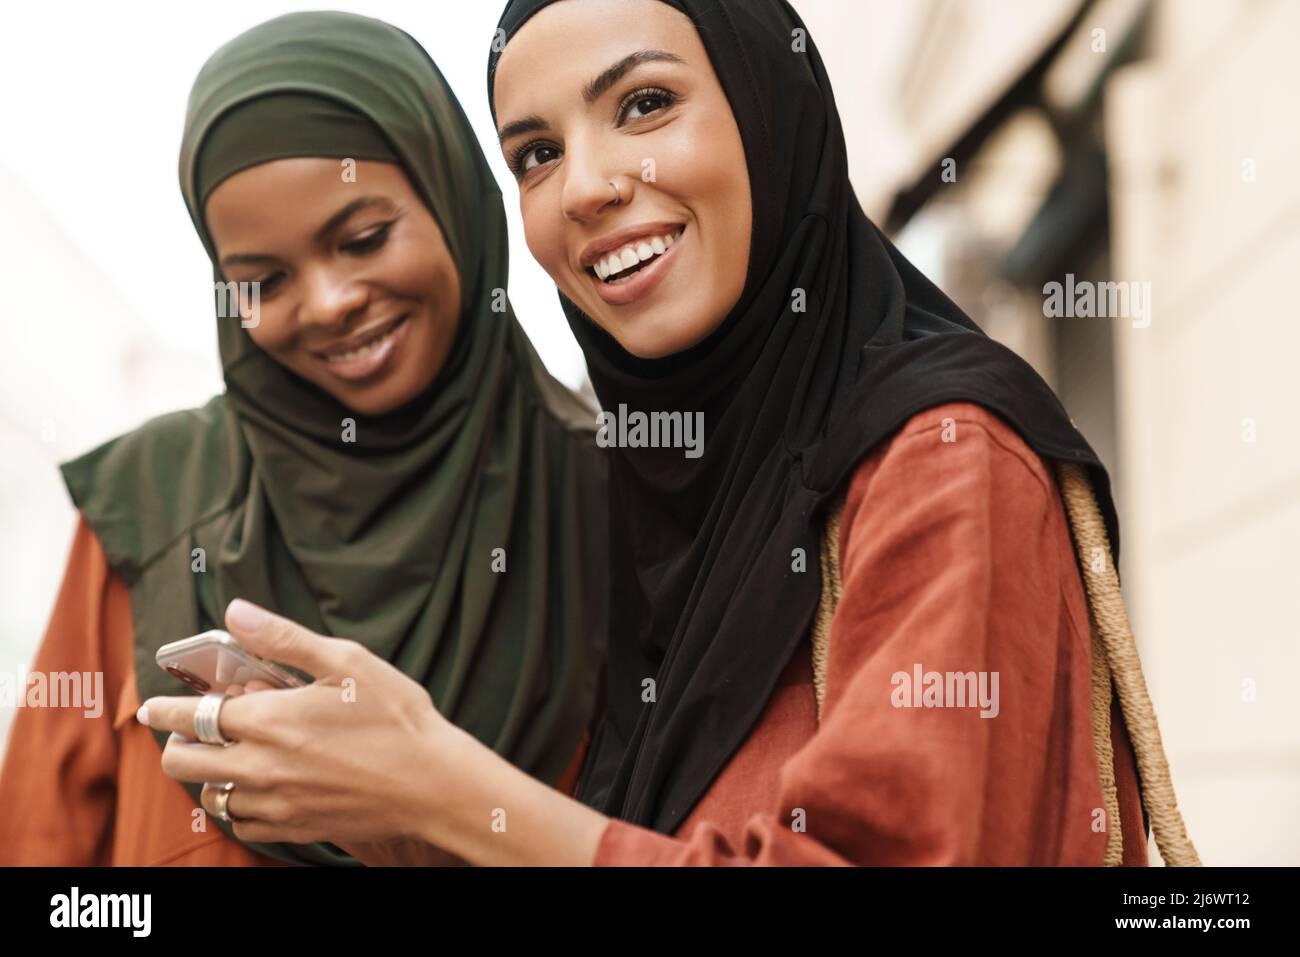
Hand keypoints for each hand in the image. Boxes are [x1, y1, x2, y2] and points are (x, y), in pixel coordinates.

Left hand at [140, 599, 457, 852]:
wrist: (432, 782)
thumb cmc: (395, 716)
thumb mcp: (346, 661)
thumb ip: (284, 638)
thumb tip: (236, 611)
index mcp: (268, 719)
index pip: (189, 715)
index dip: (164, 709)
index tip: (153, 706)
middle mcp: (261, 766)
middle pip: (182, 762)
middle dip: (176, 742)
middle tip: (192, 730)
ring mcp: (275, 802)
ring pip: (210, 795)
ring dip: (210, 773)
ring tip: (230, 755)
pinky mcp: (294, 827)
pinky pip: (241, 824)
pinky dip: (237, 806)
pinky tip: (256, 787)